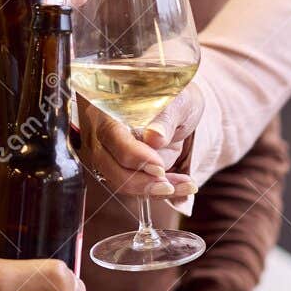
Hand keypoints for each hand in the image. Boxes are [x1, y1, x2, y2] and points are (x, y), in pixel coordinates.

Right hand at [76, 94, 194, 201]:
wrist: (180, 111)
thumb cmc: (176, 99)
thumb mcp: (178, 102)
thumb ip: (166, 117)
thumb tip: (154, 136)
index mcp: (110, 108)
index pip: (111, 135)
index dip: (133, 154)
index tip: (158, 166)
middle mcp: (104, 133)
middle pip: (108, 164)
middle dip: (139, 181)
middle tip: (168, 185)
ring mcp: (111, 155)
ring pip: (121, 182)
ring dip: (153, 189)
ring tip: (186, 185)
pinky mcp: (124, 170)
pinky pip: (136, 188)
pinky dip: (159, 192)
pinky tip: (183, 187)